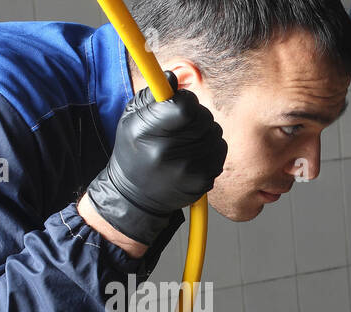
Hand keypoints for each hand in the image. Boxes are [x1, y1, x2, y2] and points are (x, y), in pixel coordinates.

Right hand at [84, 72, 227, 246]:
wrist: (136, 195)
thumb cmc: (134, 152)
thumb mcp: (131, 119)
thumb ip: (152, 95)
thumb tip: (173, 76)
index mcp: (147, 133)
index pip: (184, 107)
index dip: (187, 101)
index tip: (181, 104)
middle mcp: (169, 154)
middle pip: (204, 118)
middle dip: (198, 114)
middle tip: (185, 122)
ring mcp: (189, 171)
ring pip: (216, 134)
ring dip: (207, 131)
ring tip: (188, 139)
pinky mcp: (203, 182)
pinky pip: (220, 153)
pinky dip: (211, 149)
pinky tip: (195, 154)